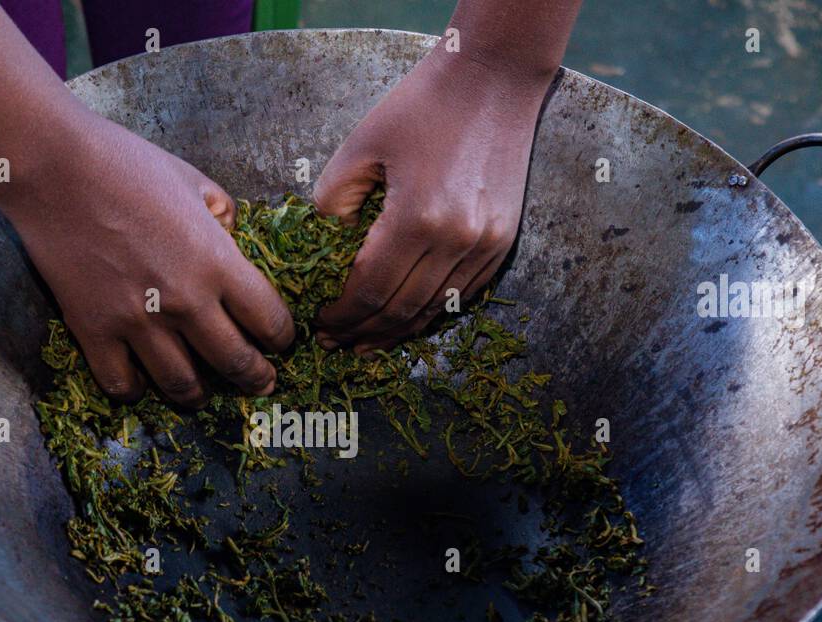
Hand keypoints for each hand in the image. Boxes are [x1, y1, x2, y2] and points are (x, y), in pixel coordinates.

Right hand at [1, 112, 293, 406]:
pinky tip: (141, 383)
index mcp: (217, 262)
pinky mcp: (94, 330)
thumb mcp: (194, 180)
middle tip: (260, 383)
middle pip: (235, 363)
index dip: (281, 338)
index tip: (279, 341)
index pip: (270, 321)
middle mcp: (185, 301)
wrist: (54, 166)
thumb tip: (231, 240)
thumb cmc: (126, 164)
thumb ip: (222, 216)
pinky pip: (121, 383)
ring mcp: (137, 321)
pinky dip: (135, 391)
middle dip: (255, 378)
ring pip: (182, 385)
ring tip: (202, 394)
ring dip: (198, 395)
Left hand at [312, 45, 553, 353]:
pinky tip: (406, 317)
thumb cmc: (420, 105)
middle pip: (400, 310)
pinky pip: (462, 294)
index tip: (319, 326)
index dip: (341, 316)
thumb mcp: (360, 145)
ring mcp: (485, 244)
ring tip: (366, 342)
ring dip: (396, 332)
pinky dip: (430, 311)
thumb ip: (333, 201)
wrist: (493, 78)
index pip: (369, 291)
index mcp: (416, 218)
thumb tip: (327, 246)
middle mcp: (456, 240)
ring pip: (433, 310)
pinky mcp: (502, 241)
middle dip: (362, 333)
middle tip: (335, 343)